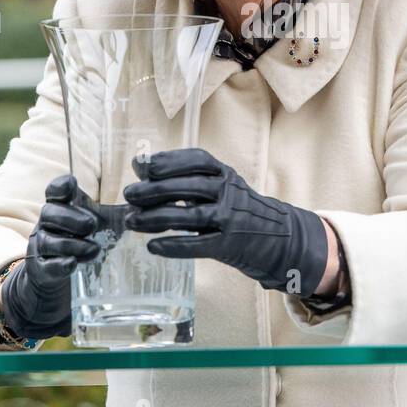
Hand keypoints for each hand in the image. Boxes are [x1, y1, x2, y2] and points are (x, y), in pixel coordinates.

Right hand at [0, 174, 127, 339]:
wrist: (66, 272)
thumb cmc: (92, 238)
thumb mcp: (109, 223)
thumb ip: (128, 212)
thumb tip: (160, 202)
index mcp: (64, 205)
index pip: (54, 189)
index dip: (60, 186)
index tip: (72, 186)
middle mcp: (49, 222)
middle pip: (49, 212)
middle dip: (71, 218)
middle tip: (92, 225)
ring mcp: (42, 245)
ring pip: (48, 239)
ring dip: (71, 244)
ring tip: (93, 250)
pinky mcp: (41, 268)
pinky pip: (46, 264)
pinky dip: (60, 264)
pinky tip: (72, 264)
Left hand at [123, 148, 329, 295]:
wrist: (278, 236)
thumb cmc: (237, 208)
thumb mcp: (218, 184)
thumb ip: (183, 176)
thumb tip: (139, 164)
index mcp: (224, 173)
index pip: (196, 160)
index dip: (168, 161)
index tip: (142, 166)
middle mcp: (229, 192)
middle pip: (188, 187)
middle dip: (154, 190)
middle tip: (128, 194)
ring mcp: (231, 218)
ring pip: (189, 216)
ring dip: (156, 218)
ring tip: (132, 221)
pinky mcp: (230, 245)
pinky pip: (198, 245)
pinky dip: (174, 246)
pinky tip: (153, 246)